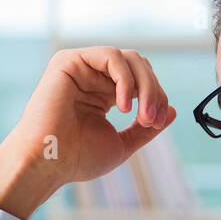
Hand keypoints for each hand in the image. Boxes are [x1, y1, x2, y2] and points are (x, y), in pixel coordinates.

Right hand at [0, 46, 176, 219]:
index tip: (159, 122)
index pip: (142, 81)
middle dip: (154, 91)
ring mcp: (81, 67)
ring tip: (144, 114)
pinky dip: (126, 79)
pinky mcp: (69, 61)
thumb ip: (145, 128)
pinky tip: (124, 105)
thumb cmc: (77, 158)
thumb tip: (173, 110)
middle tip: (154, 119)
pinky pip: (111, 56)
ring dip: (145, 86)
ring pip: (129, 58)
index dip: (157, 97)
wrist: (48, 163)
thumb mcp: (122, 143)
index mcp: (104, 93)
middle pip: (139, 66)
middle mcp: (93, 77)